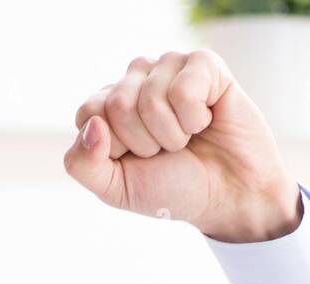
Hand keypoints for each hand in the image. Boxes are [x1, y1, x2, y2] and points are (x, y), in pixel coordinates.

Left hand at [63, 49, 300, 242]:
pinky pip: (184, 89)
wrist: (226, 194)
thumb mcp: (115, 189)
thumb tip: (93, 125)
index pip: (89, 112)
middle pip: (118, 104)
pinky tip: (206, 121)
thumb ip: (82, 165)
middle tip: (166, 150)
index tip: (136, 159)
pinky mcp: (203, 63)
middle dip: (144, 142)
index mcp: (107, 106)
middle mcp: (135, 80)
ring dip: (171, 134)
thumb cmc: (170, 188)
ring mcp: (168, 67)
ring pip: (151, 97)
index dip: (113, 146)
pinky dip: (195, 119)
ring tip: (186, 138)